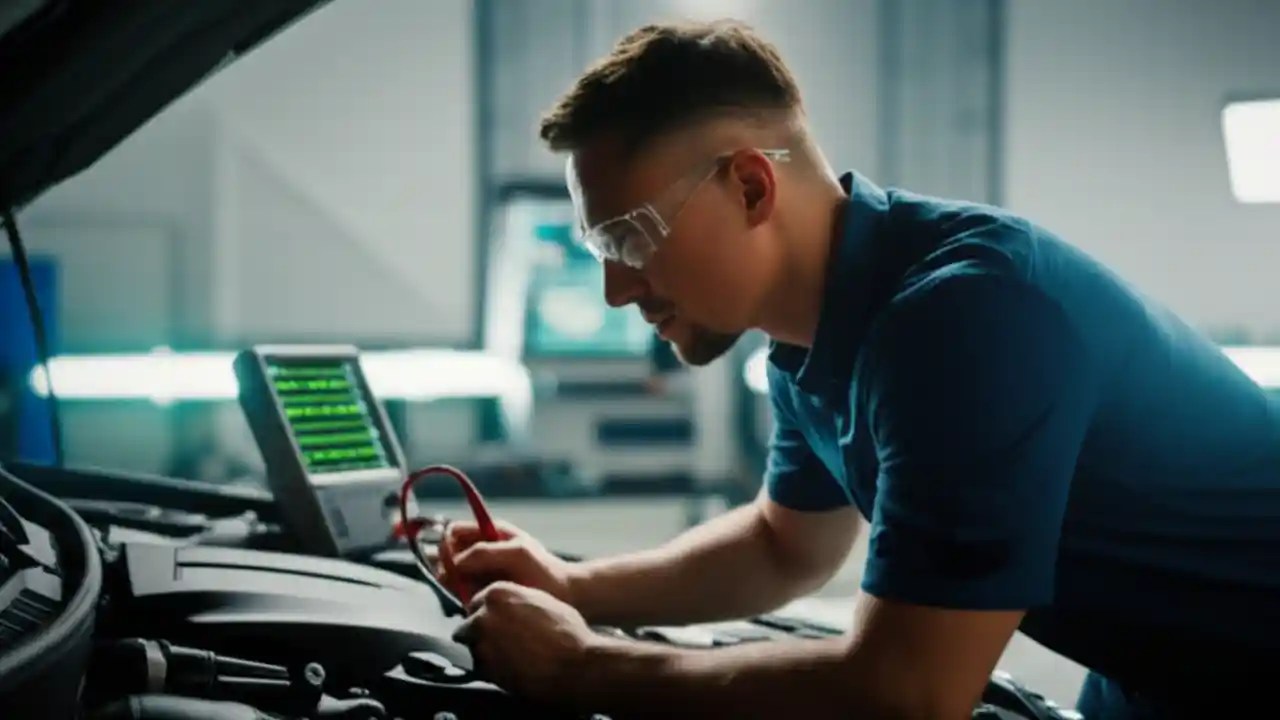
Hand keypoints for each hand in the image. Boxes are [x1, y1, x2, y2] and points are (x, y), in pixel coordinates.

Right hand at [435, 519, 579, 605]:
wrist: (564, 597)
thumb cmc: (544, 571)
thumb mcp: (516, 555)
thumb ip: (484, 553)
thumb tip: (454, 562)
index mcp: (490, 532)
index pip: (453, 532)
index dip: (446, 545)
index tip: (450, 563)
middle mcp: (483, 549)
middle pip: (448, 555)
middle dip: (449, 569)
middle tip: (461, 585)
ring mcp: (483, 570)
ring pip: (453, 575)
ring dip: (456, 586)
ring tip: (472, 596)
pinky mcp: (484, 591)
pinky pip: (463, 592)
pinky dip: (464, 597)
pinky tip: (476, 604)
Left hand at [453, 581, 594, 701]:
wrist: (573, 664)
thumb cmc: (566, 631)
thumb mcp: (542, 601)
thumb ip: (517, 602)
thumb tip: (510, 608)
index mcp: (498, 593)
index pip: (476, 602)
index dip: (486, 613)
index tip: (496, 621)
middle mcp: (483, 616)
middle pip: (468, 625)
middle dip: (479, 633)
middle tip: (501, 642)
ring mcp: (482, 644)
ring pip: (472, 648)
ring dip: (485, 652)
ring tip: (508, 657)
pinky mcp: (485, 670)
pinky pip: (482, 668)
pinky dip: (491, 669)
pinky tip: (511, 669)